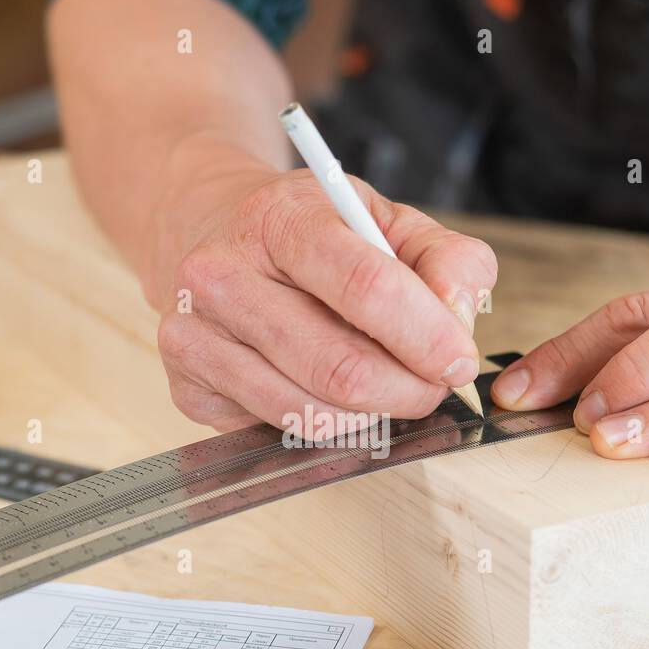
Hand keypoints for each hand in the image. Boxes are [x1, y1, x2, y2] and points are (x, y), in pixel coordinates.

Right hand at [148, 163, 493, 431]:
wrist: (211, 233)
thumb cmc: (310, 233)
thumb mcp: (386, 220)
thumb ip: (447, 260)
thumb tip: (459, 321)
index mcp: (279, 218)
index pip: (366, 287)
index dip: (427, 335)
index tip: (459, 361)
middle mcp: (222, 275)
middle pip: (341, 368)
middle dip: (408, 390)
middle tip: (432, 386)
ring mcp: (196, 336)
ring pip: (311, 413)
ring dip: (372, 417)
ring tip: (388, 388)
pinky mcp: (188, 388)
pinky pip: (279, 430)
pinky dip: (325, 424)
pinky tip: (328, 391)